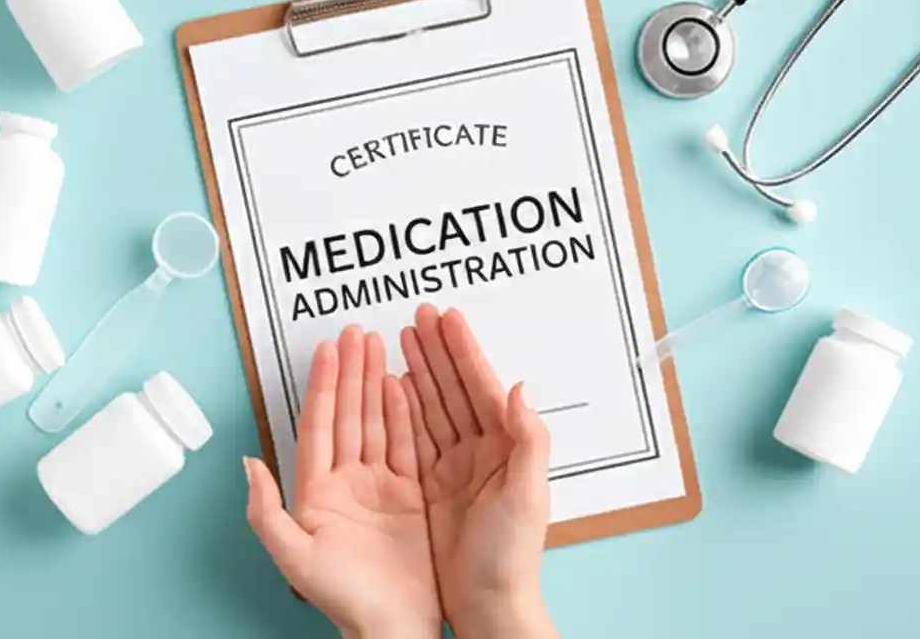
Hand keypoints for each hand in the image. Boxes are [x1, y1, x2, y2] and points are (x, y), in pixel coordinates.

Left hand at [245, 326, 440, 638]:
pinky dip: (403, 413)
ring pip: (375, 422)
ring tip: (379, 345)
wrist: (393, 628)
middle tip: (356, 332)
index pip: (318, 424)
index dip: (322, 384)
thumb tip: (249, 463)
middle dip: (350, 371)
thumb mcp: (296, 558)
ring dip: (375, 382)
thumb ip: (267, 511)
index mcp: (317, 492)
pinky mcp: (409, 496)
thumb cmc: (345, 601)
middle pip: (346, 414)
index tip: (328, 349)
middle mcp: (346, 482)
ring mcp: (378, 487)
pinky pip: (406, 444)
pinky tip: (402, 385)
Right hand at [399, 305, 558, 638]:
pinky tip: (391, 386)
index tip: (448, 318)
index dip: (464, 351)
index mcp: (507, 447)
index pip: (481, 387)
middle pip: (454, 388)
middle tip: (420, 315)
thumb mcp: (529, 495)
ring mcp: (455, 467)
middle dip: (438, 350)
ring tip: (403, 338)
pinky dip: (403, 409)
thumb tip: (518, 388)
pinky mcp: (432, 486)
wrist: (488, 603)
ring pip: (433, 406)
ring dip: (420, 371)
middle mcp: (481, 451)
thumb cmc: (512, 555)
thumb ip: (529, 439)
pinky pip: (415, 436)